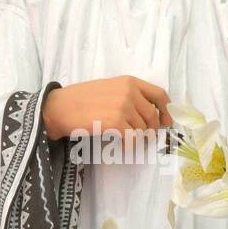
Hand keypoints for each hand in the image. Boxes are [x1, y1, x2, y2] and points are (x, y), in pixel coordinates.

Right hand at [42, 76, 171, 140]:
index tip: (166, 121)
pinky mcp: (116, 122)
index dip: (166, 110)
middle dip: (151, 129)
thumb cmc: (81, 99)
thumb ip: (129, 95)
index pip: (159, 94)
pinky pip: (132, 139)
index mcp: (129, 81)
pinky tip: (123, 147)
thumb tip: (149, 112)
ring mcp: (123, 106)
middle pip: (152, 116)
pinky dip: (130, 146)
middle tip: (145, 137)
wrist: (60, 107)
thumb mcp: (109, 88)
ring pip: (142, 129)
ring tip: (129, 141)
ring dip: (138, 139)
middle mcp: (129, 92)